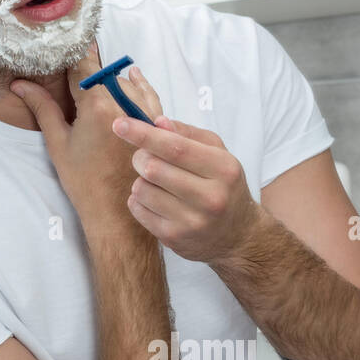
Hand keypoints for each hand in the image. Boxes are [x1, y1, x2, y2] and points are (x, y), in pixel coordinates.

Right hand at [12, 44, 164, 228]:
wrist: (118, 215)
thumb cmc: (84, 183)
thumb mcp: (58, 144)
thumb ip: (42, 108)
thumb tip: (20, 84)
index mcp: (96, 106)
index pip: (83, 64)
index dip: (74, 50)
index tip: (66, 38)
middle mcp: (124, 104)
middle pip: (104, 72)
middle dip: (89, 69)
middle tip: (72, 68)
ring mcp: (145, 114)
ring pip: (126, 81)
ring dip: (111, 78)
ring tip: (96, 77)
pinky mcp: (158, 124)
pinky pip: (149, 94)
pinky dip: (138, 84)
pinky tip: (133, 76)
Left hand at [112, 113, 262, 262]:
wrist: (238, 235)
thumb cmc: (223, 186)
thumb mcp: (218, 154)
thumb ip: (188, 134)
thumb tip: (157, 122)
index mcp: (223, 169)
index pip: (176, 148)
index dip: (144, 134)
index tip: (120, 124)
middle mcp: (211, 197)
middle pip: (153, 168)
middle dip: (140, 157)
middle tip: (144, 157)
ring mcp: (192, 221)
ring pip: (141, 189)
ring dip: (141, 180)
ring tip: (156, 182)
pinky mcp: (174, 237)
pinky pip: (137, 208)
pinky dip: (139, 199)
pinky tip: (156, 200)